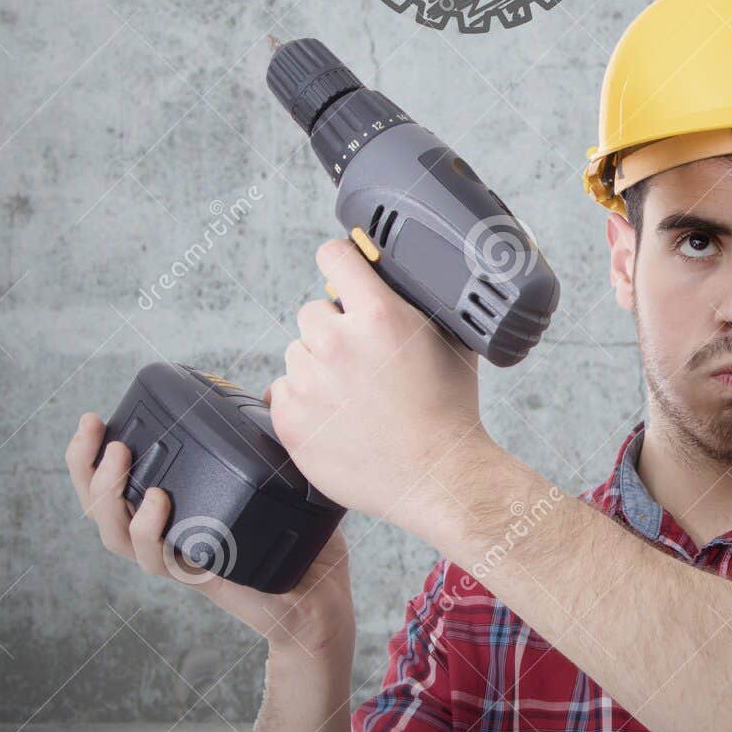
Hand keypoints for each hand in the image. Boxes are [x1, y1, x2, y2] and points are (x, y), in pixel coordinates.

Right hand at [64, 412, 354, 657]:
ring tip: (120, 457)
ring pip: (117, 537)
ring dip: (108, 495)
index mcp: (174, 511)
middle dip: (85, 468)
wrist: (322, 596)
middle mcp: (167, 537)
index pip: (115, 486)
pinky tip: (156, 502)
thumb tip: (274, 390)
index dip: (90, 457)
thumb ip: (274, 435)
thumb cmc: (300, 540)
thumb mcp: (284, 479)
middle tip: (95, 430)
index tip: (93, 420)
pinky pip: (159, 561)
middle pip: (100, 509)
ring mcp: (180, 559)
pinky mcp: (199, 578)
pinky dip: (150, 531)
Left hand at [268, 236, 494, 545]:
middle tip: (362, 360)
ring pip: (297, 353)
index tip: (341, 269)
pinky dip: (302, 401)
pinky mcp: (290, 418)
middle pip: (313, 311)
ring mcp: (310, 381)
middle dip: (334, 330)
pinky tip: (336, 416)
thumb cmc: (449, 410)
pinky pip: (282, 391)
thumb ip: (416, 304)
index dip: (339, 261)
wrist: (436, 474)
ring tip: (352, 395)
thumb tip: (396, 279)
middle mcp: (338, 342)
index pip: (335, 256)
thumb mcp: (449, 340)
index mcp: (379, 315)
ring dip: (317, 366)